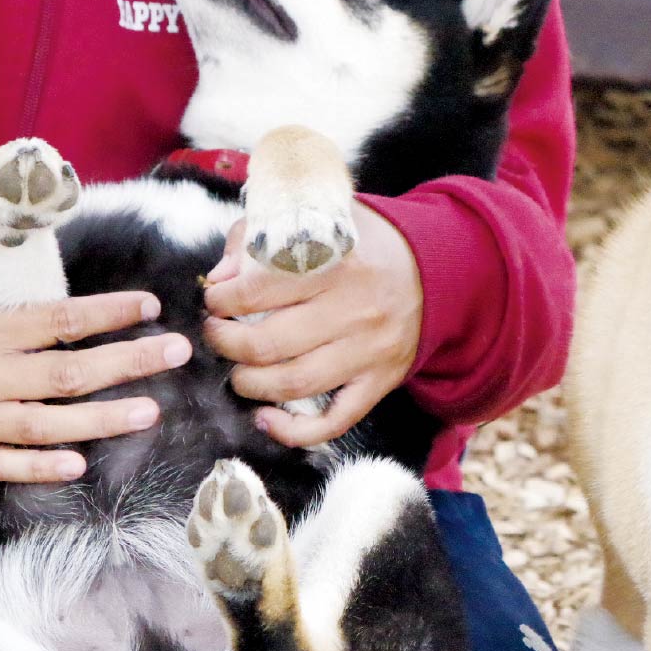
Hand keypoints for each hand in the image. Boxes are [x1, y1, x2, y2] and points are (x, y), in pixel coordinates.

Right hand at [0, 216, 190, 482]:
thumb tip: (3, 200)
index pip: (56, 321)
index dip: (107, 312)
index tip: (149, 305)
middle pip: (66, 375)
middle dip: (127, 362)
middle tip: (177, 353)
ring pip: (46, 426)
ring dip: (102, 421)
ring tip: (152, 412)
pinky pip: (6, 467)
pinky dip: (41, 468)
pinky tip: (81, 465)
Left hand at [203, 202, 421, 448]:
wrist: (435, 273)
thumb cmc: (365, 246)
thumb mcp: (320, 220)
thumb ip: (262, 237)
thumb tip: (220, 276)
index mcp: (336, 264)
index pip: (259, 291)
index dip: (222, 300)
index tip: (215, 300)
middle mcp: (354, 310)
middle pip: (269, 343)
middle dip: (225, 343)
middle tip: (217, 335)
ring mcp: (369, 351)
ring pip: (294, 384)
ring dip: (250, 384)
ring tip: (238, 371)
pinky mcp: (379, 382)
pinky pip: (334, 421)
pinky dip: (293, 431)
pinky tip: (266, 418)